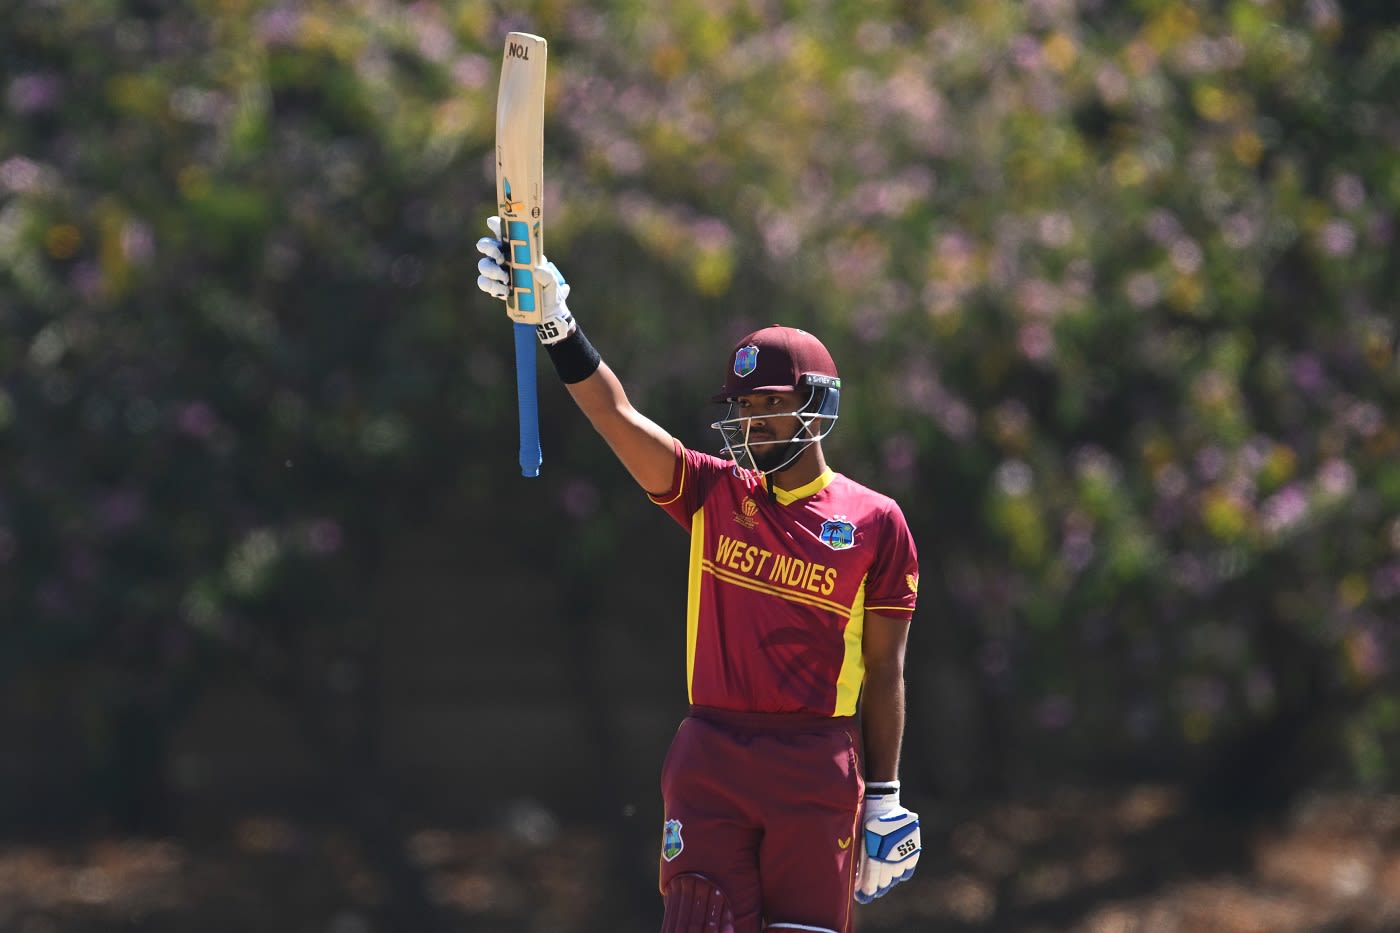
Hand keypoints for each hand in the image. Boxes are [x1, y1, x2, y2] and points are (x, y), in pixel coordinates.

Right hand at [475, 216, 574, 345]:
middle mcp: (505, 258)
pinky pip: (483, 282)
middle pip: (486, 245)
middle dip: (489, 247)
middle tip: (500, 257)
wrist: (544, 314)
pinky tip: (504, 292)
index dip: (496, 224)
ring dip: (491, 270)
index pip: (505, 233)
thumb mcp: (554, 285)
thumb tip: (537, 271)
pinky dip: (491, 286)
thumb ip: (549, 277)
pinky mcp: (494, 287)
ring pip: (483, 264)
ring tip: (506, 280)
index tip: (492, 222)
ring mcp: (497, 272)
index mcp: (519, 250)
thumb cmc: (550, 293)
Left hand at [855, 788, 920, 903]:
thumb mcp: (860, 838)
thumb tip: (855, 880)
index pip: (872, 878)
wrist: (882, 802)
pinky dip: (901, 873)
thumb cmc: (866, 821)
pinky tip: (895, 876)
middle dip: (876, 888)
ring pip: (896, 875)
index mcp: (875, 851)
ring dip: (888, 881)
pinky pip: (908, 868)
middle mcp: (891, 853)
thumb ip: (860, 859)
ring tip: (882, 884)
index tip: (861, 897)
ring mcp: (903, 851)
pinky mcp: (912, 847)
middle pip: (884, 880)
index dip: (866, 890)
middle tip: (871, 892)